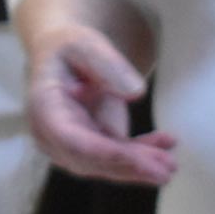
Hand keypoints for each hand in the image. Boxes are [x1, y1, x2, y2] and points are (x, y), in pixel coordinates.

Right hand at [25, 25, 177, 186]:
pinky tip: (166, 142)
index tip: (135, 159)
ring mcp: (71, 144)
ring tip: (170, 164)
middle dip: (128, 166)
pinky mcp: (92, 145)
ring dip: (139, 167)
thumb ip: (107, 65)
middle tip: (165, 168)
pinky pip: (117, 156)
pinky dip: (143, 154)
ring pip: (106, 164)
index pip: (71, 140)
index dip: (103, 153)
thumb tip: (136, 93)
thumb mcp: (85, 44)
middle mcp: (52, 135)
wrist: (62, 56)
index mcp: (44, 107)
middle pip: (91, 159)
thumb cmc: (69, 48)